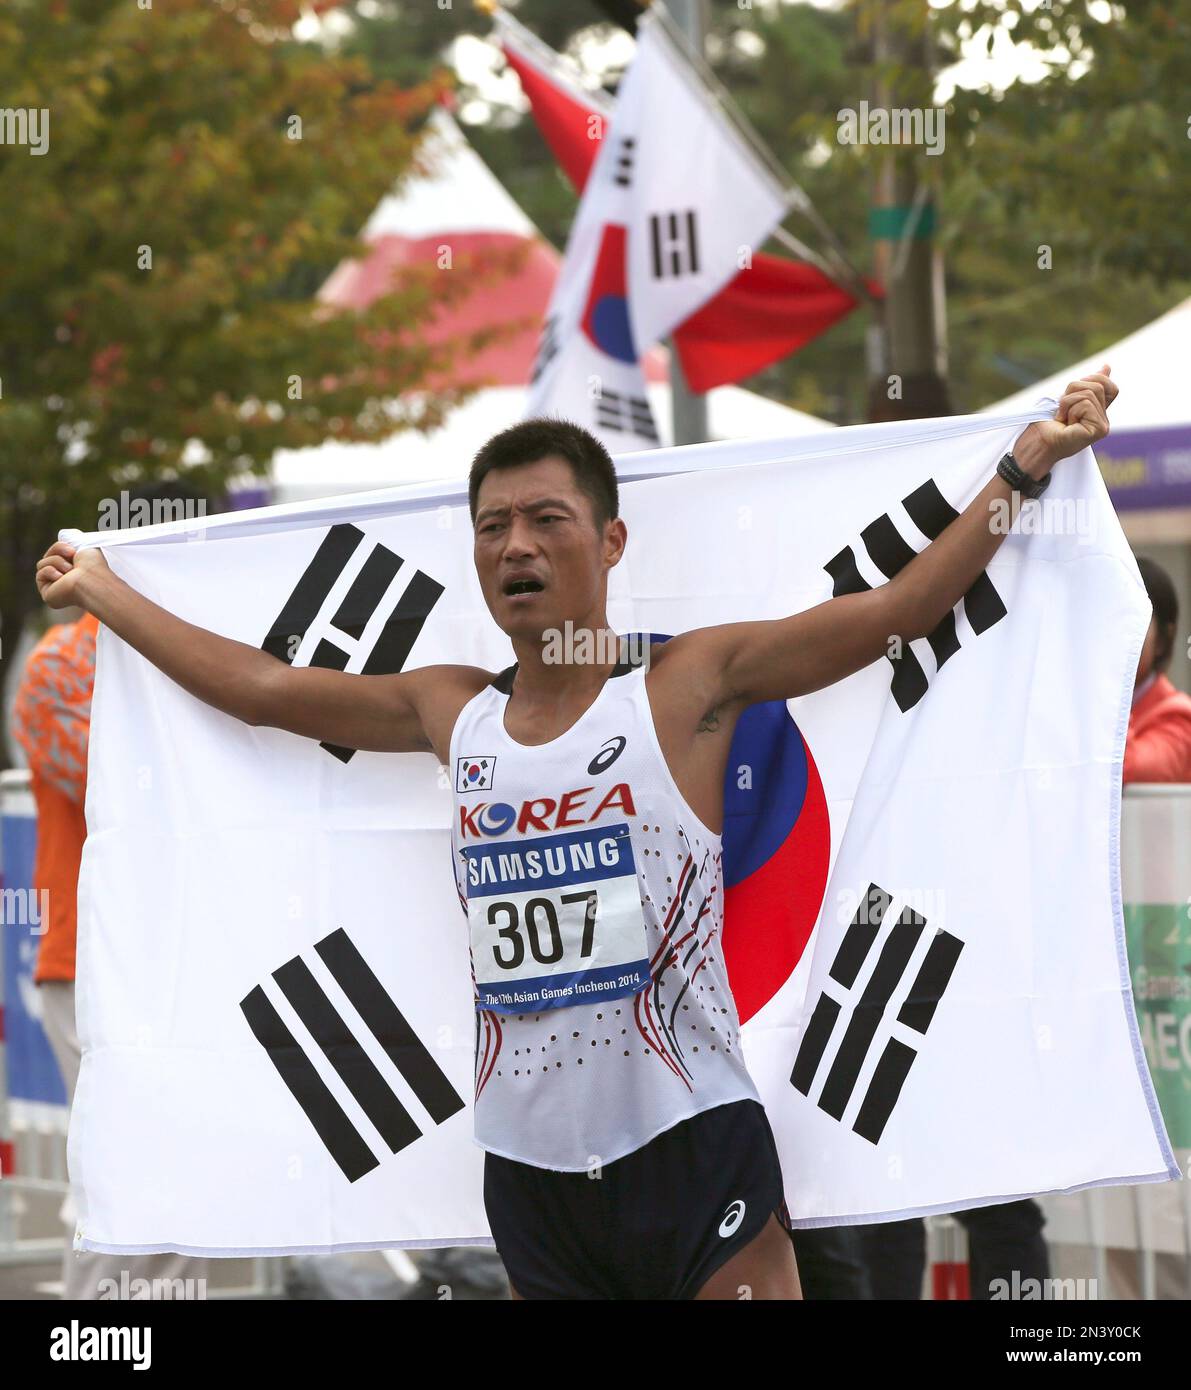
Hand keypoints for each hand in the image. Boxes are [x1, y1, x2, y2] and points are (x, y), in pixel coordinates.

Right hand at [35, 541, 108, 609]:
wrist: (92, 579)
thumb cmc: (93, 565)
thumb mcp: (84, 546)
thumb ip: (73, 541)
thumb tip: (65, 537)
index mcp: (73, 568)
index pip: (56, 552)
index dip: (61, 547)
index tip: (73, 549)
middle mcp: (64, 578)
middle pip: (47, 555)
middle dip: (58, 551)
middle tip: (72, 555)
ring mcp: (55, 587)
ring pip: (42, 564)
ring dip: (56, 562)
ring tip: (70, 569)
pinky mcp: (48, 594)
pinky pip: (40, 574)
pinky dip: (50, 572)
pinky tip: (61, 578)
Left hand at [1014, 363, 1116, 477]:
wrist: (1036, 444)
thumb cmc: (1046, 425)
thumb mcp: (1066, 399)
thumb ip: (1087, 386)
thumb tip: (1107, 366)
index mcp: (1098, 412)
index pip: (1109, 386)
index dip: (1094, 380)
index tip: (1072, 391)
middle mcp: (1103, 419)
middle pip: (1097, 386)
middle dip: (1072, 391)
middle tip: (1062, 410)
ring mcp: (1103, 426)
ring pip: (1089, 393)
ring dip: (1067, 402)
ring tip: (1062, 418)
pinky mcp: (1099, 430)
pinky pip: (1085, 404)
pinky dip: (1070, 411)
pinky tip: (1066, 425)